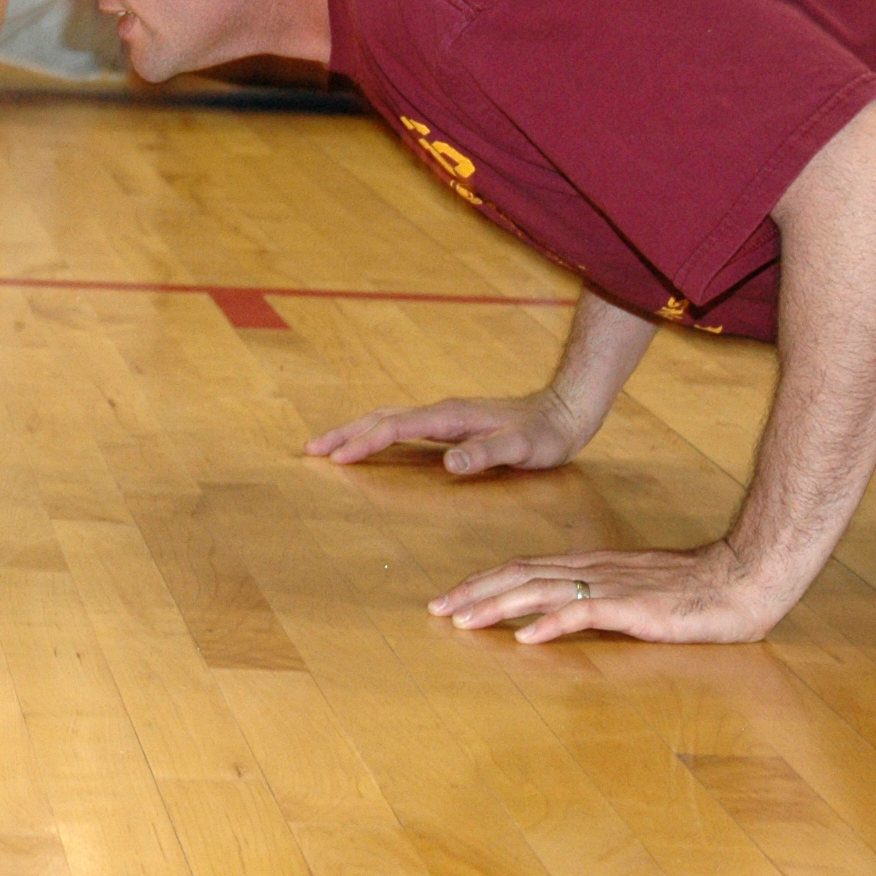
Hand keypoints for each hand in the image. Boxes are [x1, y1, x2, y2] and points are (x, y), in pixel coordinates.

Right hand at [305, 392, 589, 474]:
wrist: (564, 412)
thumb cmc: (544, 435)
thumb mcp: (521, 448)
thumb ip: (485, 453)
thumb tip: (448, 463)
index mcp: (449, 417)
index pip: (395, 428)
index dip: (364, 442)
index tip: (335, 458)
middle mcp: (440, 412)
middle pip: (380, 418)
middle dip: (345, 432)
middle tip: (310, 448)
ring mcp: (444, 417)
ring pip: (388, 419)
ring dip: (356, 430)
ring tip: (329, 446)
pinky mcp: (450, 424)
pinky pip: (402, 426)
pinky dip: (377, 433)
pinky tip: (373, 444)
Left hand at [428, 539, 795, 645]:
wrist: (743, 578)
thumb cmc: (692, 590)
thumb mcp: (633, 592)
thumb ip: (596, 598)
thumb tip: (556, 616)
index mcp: (590, 565)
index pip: (523, 568)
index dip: (483, 581)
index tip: (449, 598)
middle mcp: (592, 570)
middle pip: (519, 575)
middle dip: (474, 592)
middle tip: (436, 610)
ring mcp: (612, 586)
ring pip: (540, 590)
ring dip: (498, 606)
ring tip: (464, 621)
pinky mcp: (635, 607)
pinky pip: (585, 612)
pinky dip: (551, 624)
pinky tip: (526, 637)